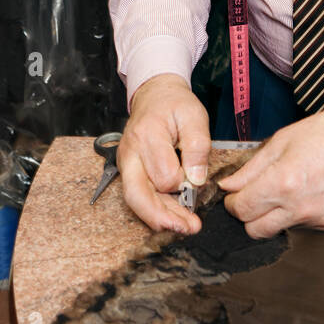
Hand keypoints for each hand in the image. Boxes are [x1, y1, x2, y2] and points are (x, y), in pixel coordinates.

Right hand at [118, 74, 210, 234]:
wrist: (155, 95)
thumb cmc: (175, 104)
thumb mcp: (194, 115)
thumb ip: (197, 146)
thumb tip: (196, 179)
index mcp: (147, 135)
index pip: (164, 174)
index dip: (183, 182)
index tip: (197, 179)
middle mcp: (130, 153)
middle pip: (138, 195)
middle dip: (163, 216)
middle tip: (189, 227)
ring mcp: (126, 163)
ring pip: (136, 200)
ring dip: (161, 218)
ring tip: (185, 228)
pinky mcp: (129, 171)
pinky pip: (139, 196)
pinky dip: (157, 210)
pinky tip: (174, 218)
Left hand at [218, 110, 323, 238]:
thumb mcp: (281, 141)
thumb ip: (251, 169)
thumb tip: (228, 186)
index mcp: (282, 183)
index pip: (242, 210)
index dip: (233, 203)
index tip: (236, 196)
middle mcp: (300, 207)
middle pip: (256, 231)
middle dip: (250, 216)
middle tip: (256, 197)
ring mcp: (320, 219)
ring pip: (282, 230)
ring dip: (278, 215)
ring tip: (292, 189)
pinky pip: (308, 228)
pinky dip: (304, 214)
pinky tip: (314, 193)